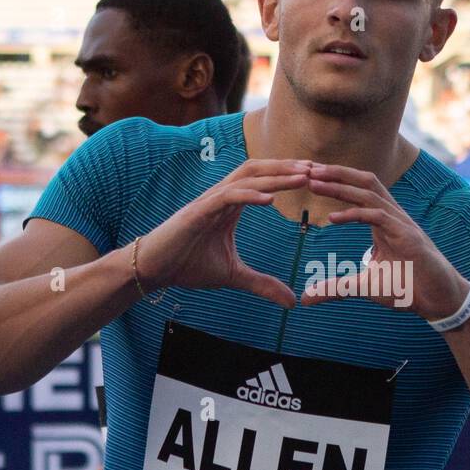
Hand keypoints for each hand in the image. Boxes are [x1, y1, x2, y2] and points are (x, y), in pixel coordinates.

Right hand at [134, 159, 313, 307]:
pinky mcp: (197, 213)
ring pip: (245, 178)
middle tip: (315, 168)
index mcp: (230, 205)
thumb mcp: (233, 276)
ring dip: (275, 175)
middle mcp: (220, 197)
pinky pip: (226, 197)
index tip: (314, 176)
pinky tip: (270, 200)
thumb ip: (262, 284)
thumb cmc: (187, 265)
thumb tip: (292, 301)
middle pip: (257, 170)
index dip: (287, 176)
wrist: (153, 270)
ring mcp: (208, 202)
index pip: (262, 181)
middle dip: (286, 167)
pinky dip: (249, 196)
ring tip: (301, 176)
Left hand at [298, 163, 469, 320]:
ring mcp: (401, 224)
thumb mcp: (362, 287)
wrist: (438, 300)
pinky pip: (379, 217)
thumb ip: (335, 288)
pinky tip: (332, 218)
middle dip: (335, 173)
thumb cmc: (407, 288)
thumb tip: (306, 298)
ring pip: (369, 193)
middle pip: (364, 182)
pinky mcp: (408, 236)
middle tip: (306, 169)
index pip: (358, 191)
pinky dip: (355, 215)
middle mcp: (392, 216)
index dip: (335, 181)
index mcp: (382, 221)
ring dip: (340, 186)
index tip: (309, 177)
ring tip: (315, 183)